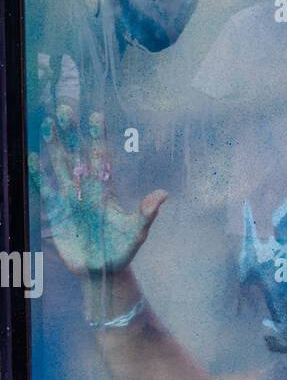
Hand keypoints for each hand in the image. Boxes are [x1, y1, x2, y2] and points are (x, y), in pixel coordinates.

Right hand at [29, 100, 166, 276]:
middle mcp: (87, 188)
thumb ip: (147, 213)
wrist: (102, 271)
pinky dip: (37, 173)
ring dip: (53, 146)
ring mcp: (70, 197)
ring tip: (47, 123)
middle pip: (77, 155)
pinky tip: (30, 156)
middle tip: (66, 109)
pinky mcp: (56, 210)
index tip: (96, 117)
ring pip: (60, 165)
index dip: (98, 138)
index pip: (101, 158)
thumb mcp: (137, 233)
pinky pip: (44, 187)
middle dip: (72, 133)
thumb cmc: (123, 250)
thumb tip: (164, 195)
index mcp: (106, 190)